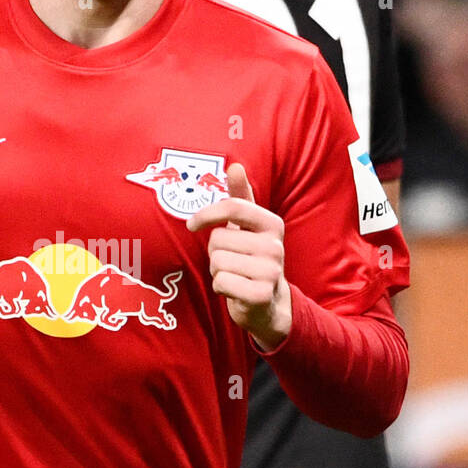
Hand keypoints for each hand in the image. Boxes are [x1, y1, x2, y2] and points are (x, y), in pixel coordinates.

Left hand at [187, 163, 292, 349]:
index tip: (192, 224)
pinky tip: (235, 290)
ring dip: (217, 271)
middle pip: (218, 239)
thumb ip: (241, 196)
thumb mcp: (249, 226)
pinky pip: (221, 283)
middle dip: (215, 252)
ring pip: (217, 262)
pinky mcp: (261, 295)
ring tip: (234, 275)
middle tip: (230, 261)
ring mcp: (271, 272)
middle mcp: (275, 246)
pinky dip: (221, 288)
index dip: (207, 214)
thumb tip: (235, 165)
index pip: (234, 207)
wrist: (268, 302)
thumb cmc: (251, 258)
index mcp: (272, 224)